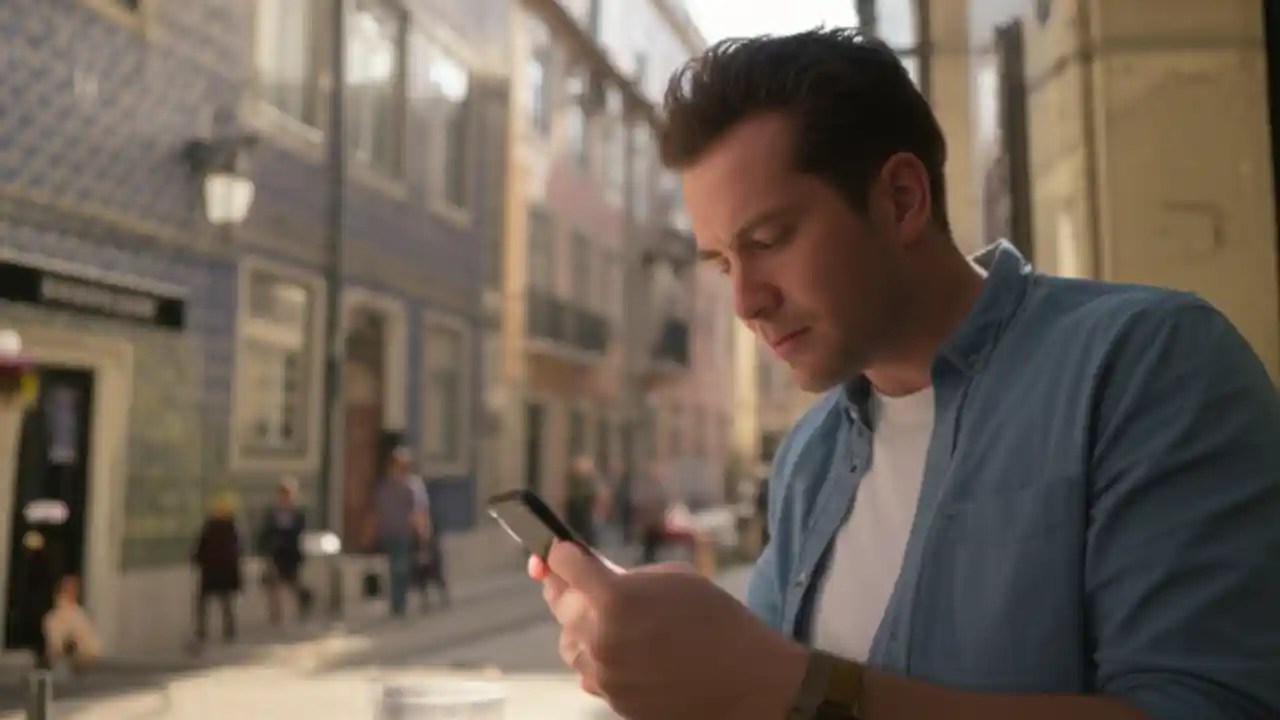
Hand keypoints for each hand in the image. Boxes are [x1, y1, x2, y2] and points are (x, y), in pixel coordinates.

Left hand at [529, 541, 807, 719]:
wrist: (746, 679)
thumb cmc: (715, 618)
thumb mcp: (672, 578)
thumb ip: (624, 575)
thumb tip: (590, 571)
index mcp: (614, 597)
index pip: (562, 563)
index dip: (561, 552)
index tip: (560, 550)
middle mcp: (601, 636)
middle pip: (559, 603)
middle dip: (567, 587)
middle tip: (572, 579)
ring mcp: (605, 673)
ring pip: (568, 643)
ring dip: (580, 627)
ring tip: (606, 619)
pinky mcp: (613, 700)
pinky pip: (589, 673)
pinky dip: (598, 659)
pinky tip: (624, 650)